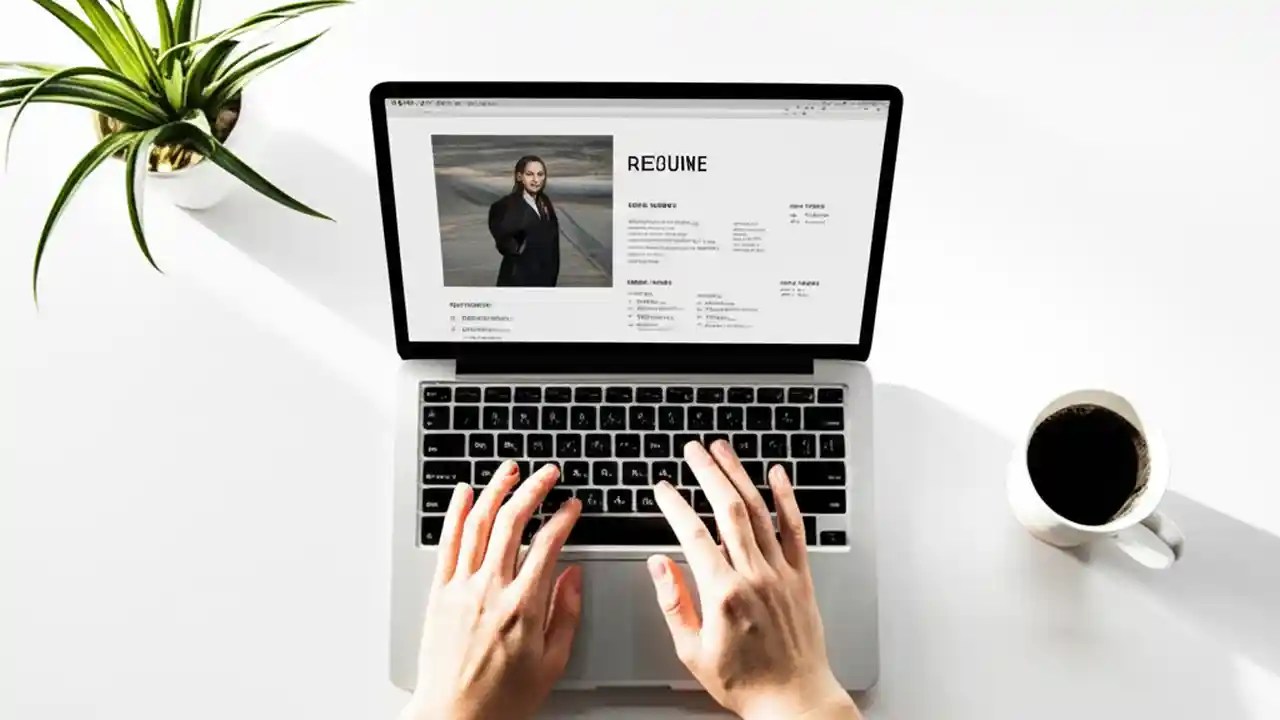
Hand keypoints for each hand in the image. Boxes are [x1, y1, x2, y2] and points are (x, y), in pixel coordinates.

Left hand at [402, 461, 582, 719]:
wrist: (454, 717)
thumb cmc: (503, 699)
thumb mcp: (552, 662)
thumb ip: (566, 614)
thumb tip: (573, 575)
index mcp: (523, 607)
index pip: (548, 544)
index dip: (564, 518)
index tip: (573, 506)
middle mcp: (490, 591)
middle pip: (512, 522)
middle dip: (533, 489)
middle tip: (547, 474)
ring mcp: (461, 589)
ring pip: (478, 523)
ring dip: (496, 489)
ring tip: (509, 470)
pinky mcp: (439, 593)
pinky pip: (447, 543)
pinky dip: (455, 513)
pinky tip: (464, 493)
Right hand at [647, 441, 861, 719]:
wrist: (794, 700)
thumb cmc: (745, 683)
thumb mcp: (692, 651)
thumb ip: (673, 603)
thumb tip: (659, 565)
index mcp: (723, 594)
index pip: (692, 534)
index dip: (675, 505)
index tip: (663, 489)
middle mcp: (754, 576)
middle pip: (728, 510)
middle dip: (708, 473)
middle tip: (693, 450)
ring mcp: (781, 573)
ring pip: (759, 511)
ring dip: (739, 476)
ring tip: (723, 451)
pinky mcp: (801, 577)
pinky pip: (795, 529)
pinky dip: (786, 499)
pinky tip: (777, 476)